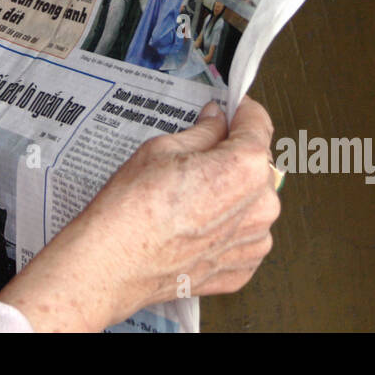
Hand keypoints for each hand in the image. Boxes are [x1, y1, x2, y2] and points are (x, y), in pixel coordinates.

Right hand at [0, 96, 279, 331]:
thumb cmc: (132, 211)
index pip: (258, 125)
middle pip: (257, 165)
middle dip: (233, 154)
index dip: (243, 110)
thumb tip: (216, 121)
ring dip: (232, 193)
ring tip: (190, 195)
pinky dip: (226, 225)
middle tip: (198, 154)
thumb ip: (202, 131)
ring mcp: (253, 241)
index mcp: (245, 168)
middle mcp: (260, 206)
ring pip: (252, 201)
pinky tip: (194, 221)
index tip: (234, 107)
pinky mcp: (242, 267)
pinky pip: (244, 234)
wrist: (113, 265)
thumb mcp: (163, 149)